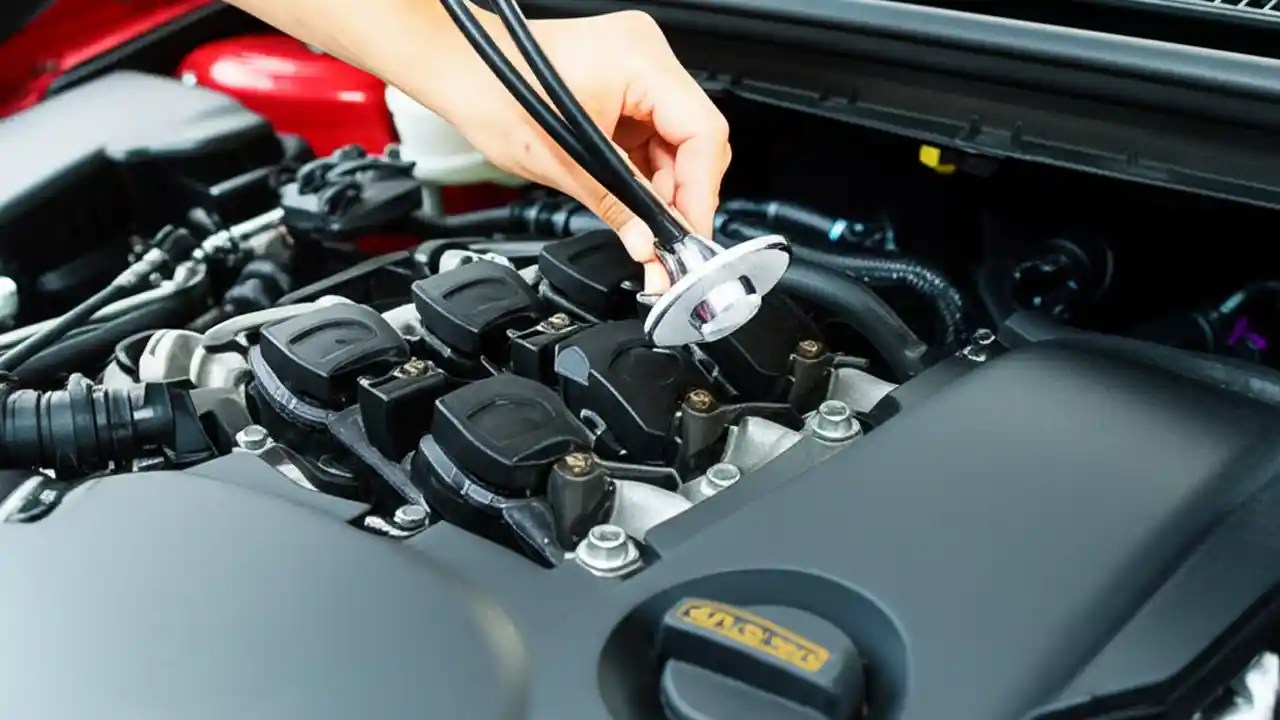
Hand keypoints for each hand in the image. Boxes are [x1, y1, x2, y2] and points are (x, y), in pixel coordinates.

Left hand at [421, 9, 731, 292]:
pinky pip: (656, 133)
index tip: (691, 232)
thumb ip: (618, 208)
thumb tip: (651, 246)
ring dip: (665, 187)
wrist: (461, 71)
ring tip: (650, 226)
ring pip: (678, 141)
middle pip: (696, 137)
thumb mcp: (564, 165)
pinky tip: (639, 199)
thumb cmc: (493, 94)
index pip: (701, 133)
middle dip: (684, 194)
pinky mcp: (627, 83)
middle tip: (671, 239)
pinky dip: (649, 170)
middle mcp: (647, 54)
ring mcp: (639, 66)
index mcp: (639, 60)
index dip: (700, 192)